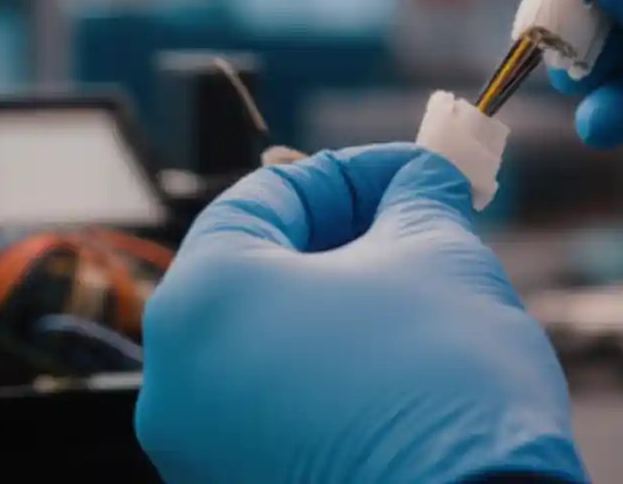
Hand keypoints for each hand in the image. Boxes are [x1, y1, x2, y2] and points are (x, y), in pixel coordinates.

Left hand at [136, 144, 585, 483]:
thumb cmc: (448, 387)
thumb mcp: (440, 254)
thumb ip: (416, 193)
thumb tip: (418, 176)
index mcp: (200, 299)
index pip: (268, 194)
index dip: (353, 172)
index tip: (414, 172)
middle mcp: (174, 380)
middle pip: (259, 269)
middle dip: (347, 236)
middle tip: (421, 224)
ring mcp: (199, 451)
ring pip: (267, 342)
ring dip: (338, 305)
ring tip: (419, 295)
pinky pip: (275, 406)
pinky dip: (327, 372)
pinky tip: (397, 368)